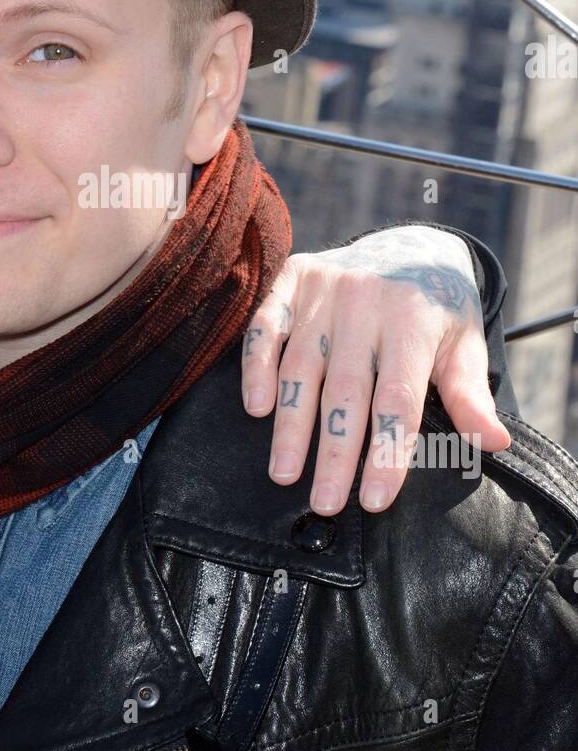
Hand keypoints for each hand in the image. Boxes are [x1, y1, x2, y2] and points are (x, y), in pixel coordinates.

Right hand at [240, 226, 511, 515]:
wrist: (408, 245)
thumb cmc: (436, 310)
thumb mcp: (464, 344)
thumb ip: (470, 395)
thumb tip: (495, 443)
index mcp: (413, 319)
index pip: (398, 399)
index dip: (386, 452)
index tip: (375, 500)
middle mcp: (367, 301)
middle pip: (346, 390)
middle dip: (333, 453)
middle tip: (324, 504)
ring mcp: (325, 289)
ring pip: (301, 366)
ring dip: (290, 424)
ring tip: (284, 474)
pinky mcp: (293, 279)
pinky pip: (267, 327)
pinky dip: (257, 366)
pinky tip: (257, 407)